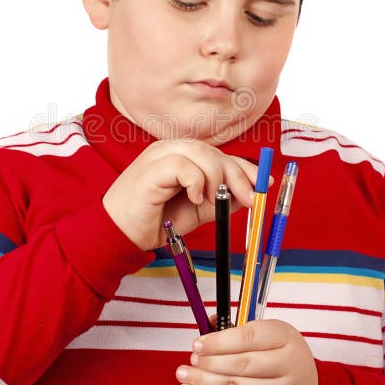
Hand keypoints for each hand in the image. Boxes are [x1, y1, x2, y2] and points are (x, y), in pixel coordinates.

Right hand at [103, 139, 258, 249]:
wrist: (121, 234)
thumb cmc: (155, 220)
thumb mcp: (197, 210)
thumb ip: (220, 199)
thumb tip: (249, 193)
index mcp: (180, 155)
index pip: (218, 153)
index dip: (243, 166)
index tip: (263, 182)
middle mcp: (170, 149)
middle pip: (213, 151)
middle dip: (236, 174)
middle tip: (249, 197)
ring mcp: (158, 155)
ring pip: (201, 153)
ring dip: (216, 178)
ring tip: (212, 201)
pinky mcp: (150, 168)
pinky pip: (183, 165)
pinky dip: (195, 182)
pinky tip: (193, 198)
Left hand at [175, 319, 318, 384]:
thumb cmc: (282, 358)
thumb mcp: (270, 336)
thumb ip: (239, 329)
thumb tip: (207, 322)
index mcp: (285, 337)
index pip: (249, 337)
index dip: (219, 341)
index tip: (198, 343)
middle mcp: (288, 364)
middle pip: (241, 364)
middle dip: (209, 363)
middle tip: (191, 360)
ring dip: (204, 382)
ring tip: (184, 375)